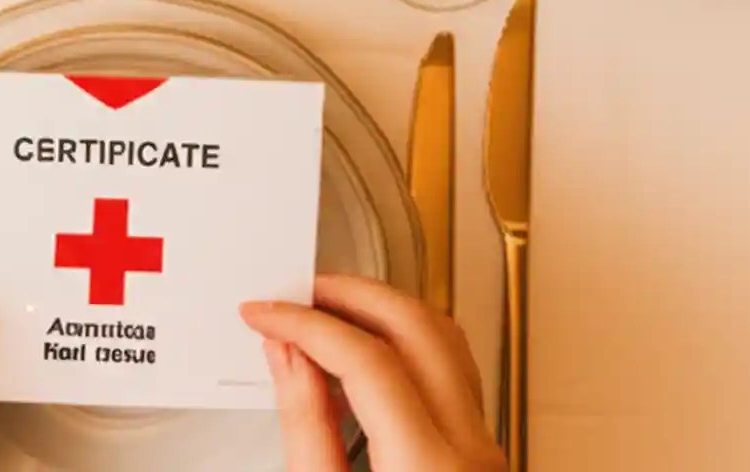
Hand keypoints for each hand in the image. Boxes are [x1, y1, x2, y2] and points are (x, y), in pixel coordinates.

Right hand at [241, 275, 505, 471]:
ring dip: (379, 309)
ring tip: (325, 311)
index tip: (265, 315)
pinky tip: (365, 345)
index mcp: (427, 465)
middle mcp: (469, 448)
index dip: (304, 324)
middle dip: (347, 294)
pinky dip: (404, 339)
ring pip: (442, 337)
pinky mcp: (482, 447)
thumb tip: (289, 358)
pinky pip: (451, 366)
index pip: (365, 358)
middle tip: (295, 294)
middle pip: (415, 326)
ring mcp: (484, 446)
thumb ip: (308, 427)